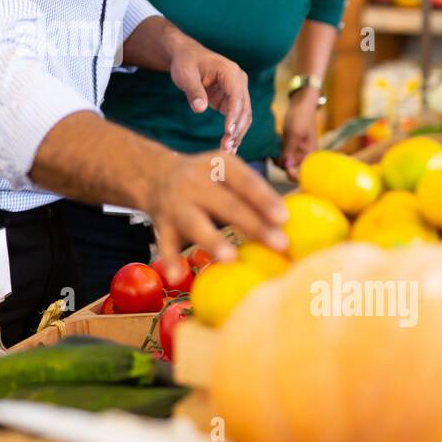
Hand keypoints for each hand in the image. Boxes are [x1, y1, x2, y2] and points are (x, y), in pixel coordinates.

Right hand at [141, 149, 287, 275]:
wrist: (155, 174)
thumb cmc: (206, 179)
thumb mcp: (226, 172)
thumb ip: (251, 193)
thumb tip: (286, 222)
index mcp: (218, 165)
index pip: (244, 181)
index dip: (264, 198)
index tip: (284, 218)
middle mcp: (196, 182)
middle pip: (227, 204)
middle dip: (253, 225)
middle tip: (279, 244)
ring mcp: (177, 203)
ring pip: (195, 223)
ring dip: (213, 240)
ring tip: (230, 257)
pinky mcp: (162, 224)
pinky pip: (167, 244)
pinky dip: (171, 261)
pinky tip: (177, 277)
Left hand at [169, 43, 250, 152]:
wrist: (187, 56)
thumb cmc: (186, 63)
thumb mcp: (185, 75)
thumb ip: (193, 91)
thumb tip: (199, 109)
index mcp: (230, 71)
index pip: (237, 96)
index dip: (234, 115)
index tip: (227, 132)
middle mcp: (239, 80)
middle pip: (244, 108)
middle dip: (237, 129)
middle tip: (226, 148)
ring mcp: (238, 91)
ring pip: (244, 116)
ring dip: (238, 134)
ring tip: (227, 151)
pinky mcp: (232, 100)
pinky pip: (237, 118)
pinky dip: (234, 132)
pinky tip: (229, 147)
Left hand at [275, 91, 320, 180]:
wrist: (302, 102)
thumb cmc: (301, 116)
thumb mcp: (294, 134)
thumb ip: (290, 152)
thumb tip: (286, 168)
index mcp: (310, 155)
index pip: (303, 174)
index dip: (292, 175)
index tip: (282, 166)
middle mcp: (306, 156)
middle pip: (292, 171)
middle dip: (282, 165)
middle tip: (274, 155)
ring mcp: (299, 152)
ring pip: (286, 164)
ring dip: (278, 160)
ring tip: (272, 151)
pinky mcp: (292, 147)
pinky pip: (284, 157)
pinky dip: (278, 155)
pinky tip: (272, 149)